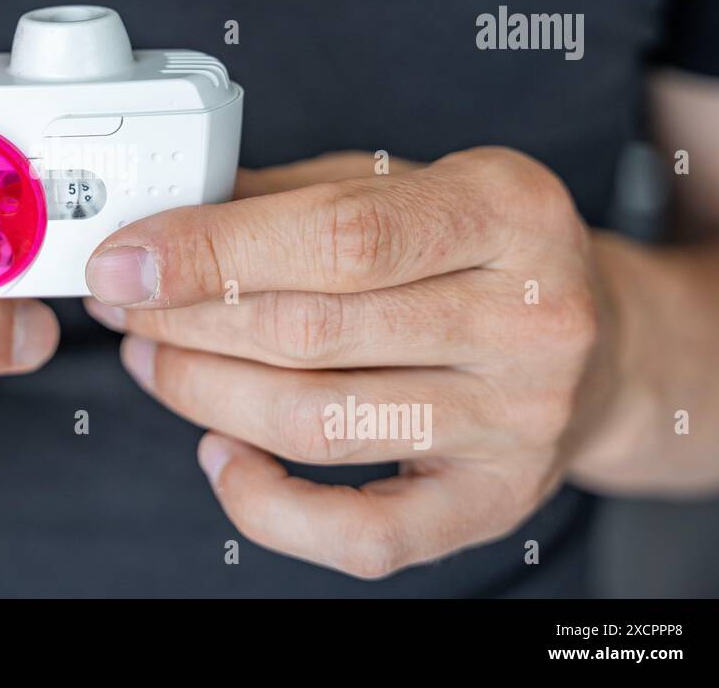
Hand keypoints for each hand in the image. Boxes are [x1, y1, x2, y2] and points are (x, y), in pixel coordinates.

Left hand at [84, 148, 619, 578]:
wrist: (595, 340)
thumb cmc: (475, 250)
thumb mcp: (400, 184)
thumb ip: (285, 195)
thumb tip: (159, 224)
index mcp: (505, 211)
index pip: (336, 237)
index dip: (209, 253)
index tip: (124, 262)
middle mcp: (528, 318)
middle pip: (313, 332)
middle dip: (185, 322)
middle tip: (124, 307)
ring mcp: (517, 421)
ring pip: (319, 423)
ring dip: (203, 394)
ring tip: (151, 361)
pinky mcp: (493, 501)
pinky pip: (362, 533)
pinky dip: (268, 504)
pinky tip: (218, 453)